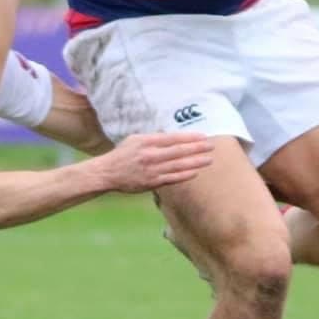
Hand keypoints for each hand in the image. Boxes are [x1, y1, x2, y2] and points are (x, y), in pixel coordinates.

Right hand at [98, 132, 214, 192]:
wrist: (107, 173)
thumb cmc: (123, 154)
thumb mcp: (135, 139)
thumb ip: (154, 138)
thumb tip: (172, 136)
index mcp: (147, 142)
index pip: (173, 138)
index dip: (189, 137)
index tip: (202, 136)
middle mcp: (151, 155)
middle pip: (179, 151)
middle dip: (197, 149)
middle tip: (211, 146)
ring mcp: (152, 170)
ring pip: (178, 165)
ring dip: (195, 162)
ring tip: (208, 160)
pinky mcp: (152, 182)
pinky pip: (172, 178)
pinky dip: (184, 175)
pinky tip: (195, 172)